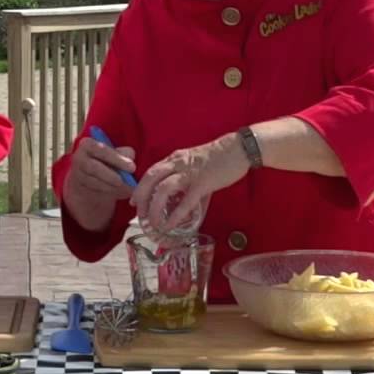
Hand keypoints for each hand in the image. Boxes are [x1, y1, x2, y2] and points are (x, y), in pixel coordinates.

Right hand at [63, 136, 135, 231]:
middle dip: (112, 175)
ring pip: (95, 181)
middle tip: (128, 181)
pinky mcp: (78, 187)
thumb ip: (124, 153)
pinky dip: (108, 191)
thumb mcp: (116, 154)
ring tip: (126, 187)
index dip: (117, 159)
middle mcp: (79, 158)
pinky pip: (94, 190)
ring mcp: (77, 173)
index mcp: (88, 144)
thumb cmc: (107, 161)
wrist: (91, 177)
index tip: (132, 167)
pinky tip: (117, 190)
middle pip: (94, 167)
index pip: (102, 150)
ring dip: (112, 185)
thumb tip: (130, 156)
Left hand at [133, 135, 248, 235]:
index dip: (140, 187)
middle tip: (139, 214)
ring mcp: (190, 173)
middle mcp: (178, 163)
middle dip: (141, 197)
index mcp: (175, 158)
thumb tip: (177, 195)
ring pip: (163, 189)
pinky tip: (170, 225)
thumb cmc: (219, 157)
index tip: (134, 200)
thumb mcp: (194, 162)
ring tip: (153, 223)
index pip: (151, 171)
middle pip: (150, 178)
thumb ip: (184, 175)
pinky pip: (186, 201)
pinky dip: (176, 214)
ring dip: (155, 208)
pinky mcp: (203, 183)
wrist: (239, 148)